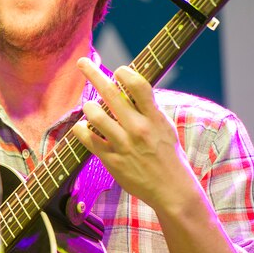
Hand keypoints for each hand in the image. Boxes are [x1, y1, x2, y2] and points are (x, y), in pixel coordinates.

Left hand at [71, 58, 195, 210]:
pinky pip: (88, 139)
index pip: (138, 85)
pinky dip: (81, 129)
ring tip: (89, 106)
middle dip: (93, 74)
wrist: (172, 189)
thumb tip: (132, 88)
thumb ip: (149, 110)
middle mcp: (138, 128)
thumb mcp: (165, 128)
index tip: (118, 70)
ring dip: (88, 107)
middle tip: (82, 62)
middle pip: (111, 94)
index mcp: (154, 118)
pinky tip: (83, 128)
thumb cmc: (168, 155)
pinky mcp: (112, 160)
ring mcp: (124, 144)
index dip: (125, 73)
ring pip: (95, 115)